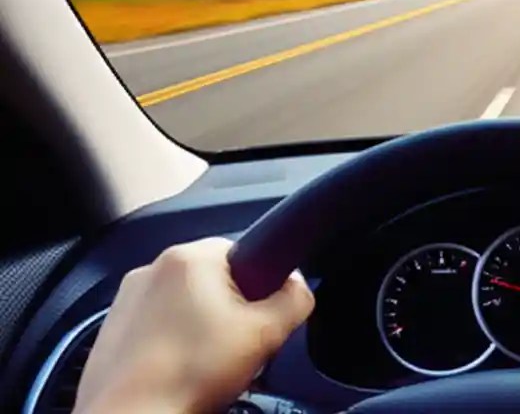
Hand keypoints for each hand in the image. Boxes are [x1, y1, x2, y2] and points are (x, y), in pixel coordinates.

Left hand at [74, 237, 313, 413]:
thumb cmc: (191, 375)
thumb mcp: (266, 335)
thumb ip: (295, 299)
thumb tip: (297, 286)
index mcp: (190, 258)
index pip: (245, 253)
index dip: (262, 288)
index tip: (258, 321)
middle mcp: (152, 268)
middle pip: (215, 280)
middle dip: (232, 311)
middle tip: (237, 348)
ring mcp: (127, 298)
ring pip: (186, 304)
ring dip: (202, 327)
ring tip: (206, 365)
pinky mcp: (113, 327)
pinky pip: (159, 324)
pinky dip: (174, 342)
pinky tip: (181, 370)